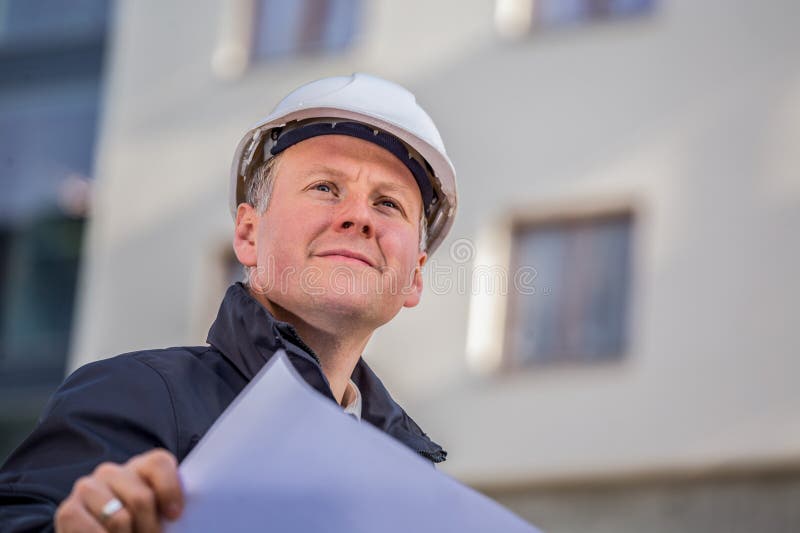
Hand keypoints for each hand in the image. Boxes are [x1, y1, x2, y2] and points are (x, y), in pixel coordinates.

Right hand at [54, 448, 182, 531]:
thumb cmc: (137, 527)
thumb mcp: (155, 514)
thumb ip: (166, 509)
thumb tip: (174, 515)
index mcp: (140, 467)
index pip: (158, 463)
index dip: (170, 490)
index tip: (174, 516)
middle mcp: (112, 471)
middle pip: (141, 498)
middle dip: (150, 529)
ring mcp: (88, 488)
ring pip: (120, 519)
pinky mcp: (68, 510)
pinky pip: (94, 532)